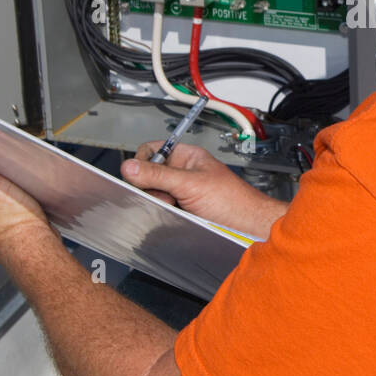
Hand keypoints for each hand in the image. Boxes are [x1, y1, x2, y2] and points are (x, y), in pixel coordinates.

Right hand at [120, 142, 287, 238]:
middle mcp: (182, 171)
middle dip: (151, 186)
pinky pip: (161, 207)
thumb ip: (158, 175)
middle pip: (149, 174)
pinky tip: (175, 214)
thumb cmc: (231, 199)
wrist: (246, 225)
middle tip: (165, 195)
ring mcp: (181, 190)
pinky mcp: (182, 207)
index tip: (138, 175)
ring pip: (154, 192)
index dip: (143, 161)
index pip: (152, 150)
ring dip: (158, 201)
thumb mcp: (189, 184)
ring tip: (175, 206)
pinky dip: (163, 211)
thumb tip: (129, 167)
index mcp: (186, 156)